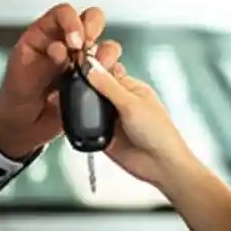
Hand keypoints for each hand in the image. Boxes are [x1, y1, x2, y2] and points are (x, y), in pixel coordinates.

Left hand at [0, 3, 122, 160]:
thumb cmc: (15, 98)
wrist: (21, 127)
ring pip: (103, 44)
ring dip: (105, 53)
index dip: (72, 22)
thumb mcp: (22, 80)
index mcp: (42, 36)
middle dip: (93, 29)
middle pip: (89, 20)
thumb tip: (60, 49)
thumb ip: (42, 64)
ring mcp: (79, 61)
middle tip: (87, 46)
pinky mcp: (91, 80)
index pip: (61, 14)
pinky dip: (111, 74)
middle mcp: (64, 43)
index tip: (74, 41)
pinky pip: (109, 71)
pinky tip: (104, 82)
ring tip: (96, 69)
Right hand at [83, 60, 196, 189]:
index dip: (93, 68)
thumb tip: (91, 67)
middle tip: (69, 82)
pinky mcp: (104, 135)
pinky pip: (87, 126)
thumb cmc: (160, 133)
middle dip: (85, 87)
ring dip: (82, 105)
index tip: (77, 64)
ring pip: (90, 107)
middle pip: (96, 88)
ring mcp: (112, 119)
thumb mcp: (132, 104)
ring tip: (70, 100)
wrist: (160, 165)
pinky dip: (81, 123)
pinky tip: (75, 120)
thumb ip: (109, 86)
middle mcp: (121, 103)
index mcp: (132, 89)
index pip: (107, 72)